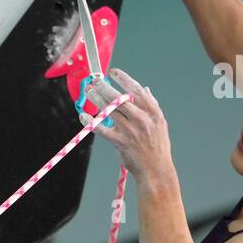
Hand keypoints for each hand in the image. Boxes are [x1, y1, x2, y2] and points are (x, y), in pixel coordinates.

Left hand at [89, 68, 175, 189]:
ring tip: (88, 91)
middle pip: (119, 98)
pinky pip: (101, 129)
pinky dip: (90, 121)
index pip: (136, 90)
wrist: (156, 170)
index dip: (124, 79)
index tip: (113, 72)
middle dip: (105, 87)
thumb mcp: (160, 123)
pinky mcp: (120, 142)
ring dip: (96, 98)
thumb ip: (151, 105)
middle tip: (94, 81)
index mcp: (153, 112)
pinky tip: (83, 115)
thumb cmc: (157, 146)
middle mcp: (142, 119)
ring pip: (109, 110)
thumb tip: (144, 89)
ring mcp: (130, 131)